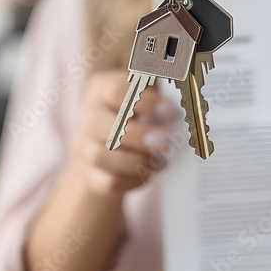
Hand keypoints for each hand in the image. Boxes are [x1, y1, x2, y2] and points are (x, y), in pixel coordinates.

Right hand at [67, 70, 178, 194]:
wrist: (105, 145)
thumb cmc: (132, 113)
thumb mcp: (142, 94)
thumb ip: (159, 88)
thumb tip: (187, 88)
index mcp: (101, 89)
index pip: (116, 91)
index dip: (144, 101)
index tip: (170, 112)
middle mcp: (88, 117)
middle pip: (105, 125)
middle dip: (138, 135)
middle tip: (165, 141)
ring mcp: (83, 147)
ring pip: (101, 156)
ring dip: (135, 161)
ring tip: (160, 162)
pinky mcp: (89, 174)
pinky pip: (106, 182)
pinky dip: (130, 181)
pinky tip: (149, 174)